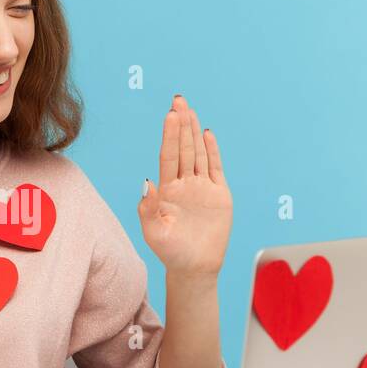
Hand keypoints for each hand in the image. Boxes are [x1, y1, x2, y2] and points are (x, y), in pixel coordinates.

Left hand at [138, 94, 232, 277]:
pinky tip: (207, 134)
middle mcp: (184, 184)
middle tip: (178, 100)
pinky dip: (213, 151)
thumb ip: (147, 209)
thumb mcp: (153, 232)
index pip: (168, 156)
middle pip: (183, 148)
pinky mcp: (219, 195)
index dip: (169, 136)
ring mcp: (202, 187)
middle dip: (181, 125)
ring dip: (194, 132)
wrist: (194, 268)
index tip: (169, 115)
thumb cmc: (170, 252)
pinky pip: (215, 168)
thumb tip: (147, 182)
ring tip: (190, 109)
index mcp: (167, 190)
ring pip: (198, 153)